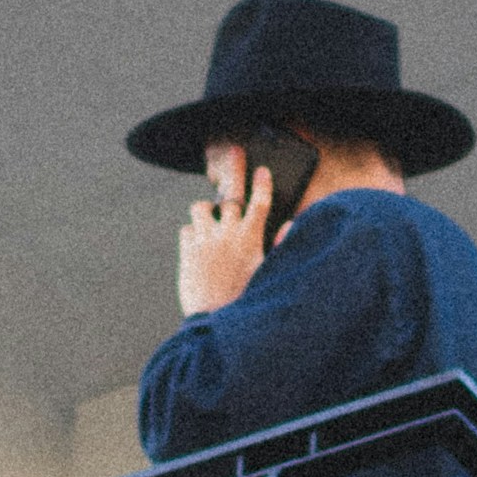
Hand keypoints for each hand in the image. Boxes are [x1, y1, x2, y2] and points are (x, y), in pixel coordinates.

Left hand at [179, 157, 270, 315]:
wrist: (214, 324)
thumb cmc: (244, 302)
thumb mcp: (267, 274)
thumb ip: (279, 246)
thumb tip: (290, 225)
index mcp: (251, 239)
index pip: (260, 203)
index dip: (262, 184)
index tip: (262, 170)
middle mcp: (228, 234)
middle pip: (230, 193)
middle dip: (234, 171)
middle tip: (234, 152)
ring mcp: (205, 240)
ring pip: (200, 207)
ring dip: (205, 211)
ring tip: (208, 221)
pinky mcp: (187, 251)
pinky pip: (186, 229)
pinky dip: (191, 234)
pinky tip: (197, 248)